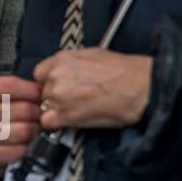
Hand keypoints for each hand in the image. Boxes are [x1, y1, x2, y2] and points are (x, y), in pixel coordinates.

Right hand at [0, 75, 41, 175]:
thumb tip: (48, 92)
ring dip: (36, 131)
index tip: (40, 96)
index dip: (32, 91)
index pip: (11, 86)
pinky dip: (29, 147)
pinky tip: (28, 143)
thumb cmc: (7, 114)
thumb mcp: (14, 95)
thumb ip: (28, 89)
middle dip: (39, 114)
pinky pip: (21, 150)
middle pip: (24, 109)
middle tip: (41, 117)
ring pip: (25, 131)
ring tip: (36, 129)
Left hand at [34, 48, 152, 130]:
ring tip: (77, 111)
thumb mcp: (93, 55)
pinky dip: (56, 125)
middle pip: (43, 92)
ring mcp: (60, 96)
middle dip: (55, 98)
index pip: (39, 74)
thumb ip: (71, 63)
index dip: (48, 84)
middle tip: (73, 102)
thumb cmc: (124, 72)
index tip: (57, 89)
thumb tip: (63, 70)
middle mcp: (57, 76)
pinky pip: (48, 123)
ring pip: (44, 107)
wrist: (142, 87)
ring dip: (56, 111)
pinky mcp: (67, 115)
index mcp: (62, 59)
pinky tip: (70, 122)